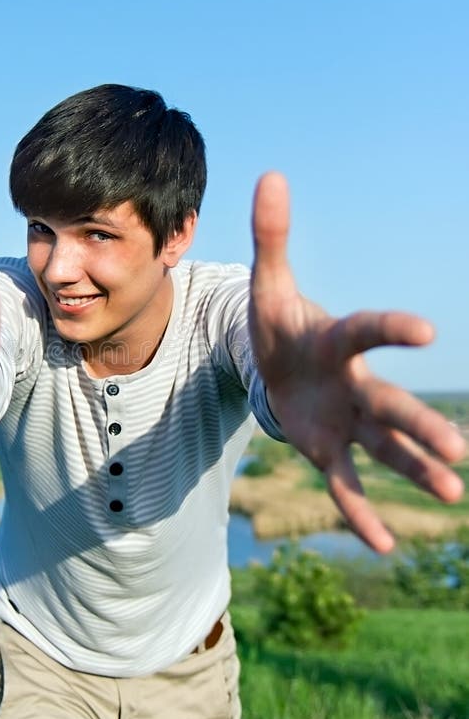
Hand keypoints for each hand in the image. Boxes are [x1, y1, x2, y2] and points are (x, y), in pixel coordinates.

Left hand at [249, 172, 465, 552]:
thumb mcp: (269, 284)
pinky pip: (345, 484)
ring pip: (381, 449)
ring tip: (450, 495)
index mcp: (337, 340)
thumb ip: (271, 237)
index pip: (366, 331)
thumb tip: (270, 174)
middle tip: (458, 450)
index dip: (392, 329)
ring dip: (412, 470)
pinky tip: (381, 544)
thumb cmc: (281, 323)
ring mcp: (344, 421)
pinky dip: (359, 512)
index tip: (427, 331)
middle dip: (419, 427)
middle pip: (388, 406)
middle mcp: (353, 383)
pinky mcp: (327, 449)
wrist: (278, 362)